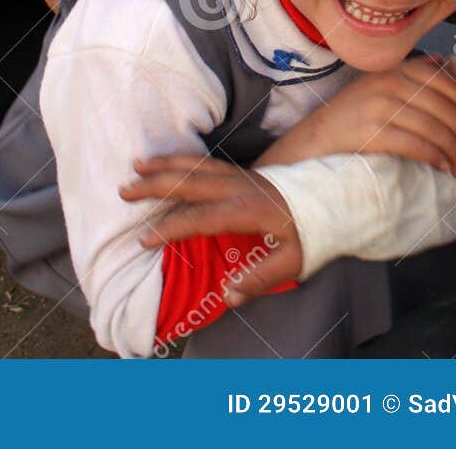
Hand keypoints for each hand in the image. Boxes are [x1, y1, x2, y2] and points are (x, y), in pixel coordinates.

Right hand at [121, 155, 301, 306]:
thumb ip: (259, 278)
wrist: (330, 197)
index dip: (170, 229)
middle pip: (190, 182)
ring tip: (136, 165)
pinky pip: (205, 161)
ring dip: (164, 165)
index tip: (144, 240)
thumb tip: (227, 296)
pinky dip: (182, 158)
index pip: (199, 219)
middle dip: (155, 185)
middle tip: (124, 191)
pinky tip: (166, 160)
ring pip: (195, 165)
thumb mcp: (293, 261)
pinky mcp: (241, 172)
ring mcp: (239, 175)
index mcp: (246, 210)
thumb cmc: (311, 232)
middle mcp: (237, 187)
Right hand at [255, 54, 455, 177]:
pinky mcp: (372, 131)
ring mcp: (379, 105)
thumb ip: (411, 75)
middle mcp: (388, 81)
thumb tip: (449, 64)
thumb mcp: (378, 86)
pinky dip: (436, 157)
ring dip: (454, 151)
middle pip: (443, 106)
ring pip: (434, 127)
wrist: (308, 143)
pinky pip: (417, 144)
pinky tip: (444, 167)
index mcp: (394, 68)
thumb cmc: (349, 119)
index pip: (444, 82)